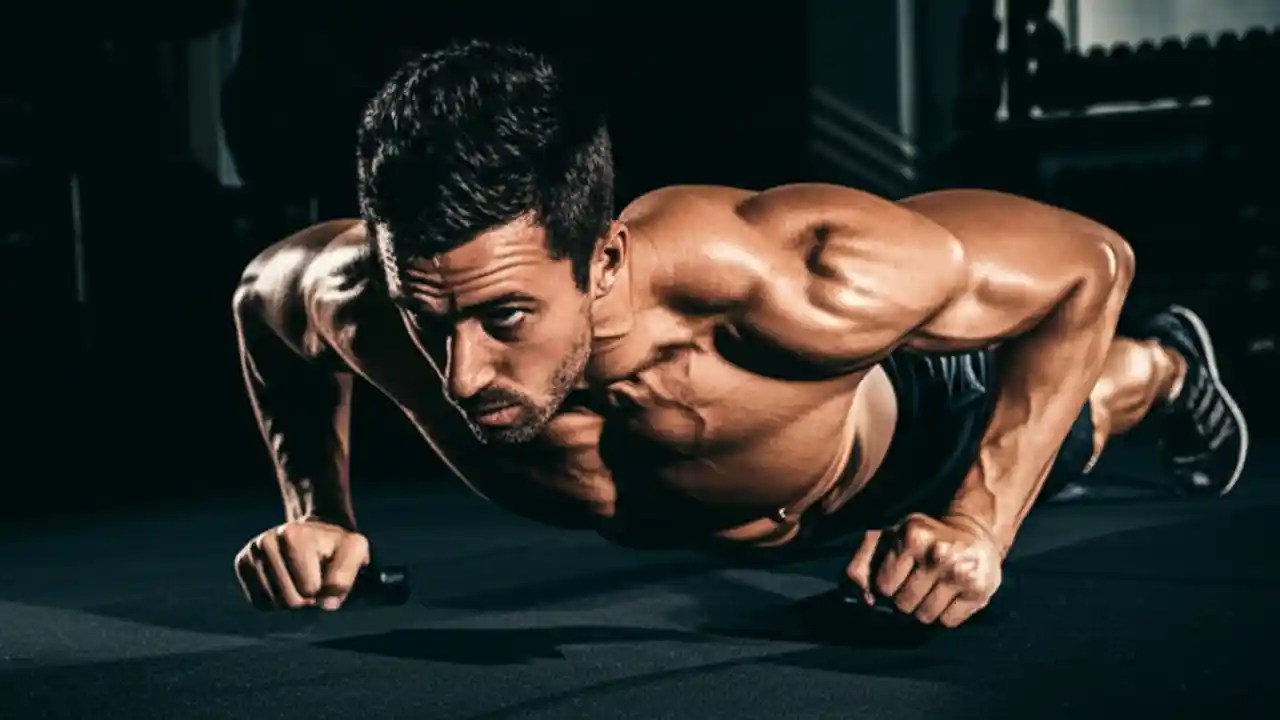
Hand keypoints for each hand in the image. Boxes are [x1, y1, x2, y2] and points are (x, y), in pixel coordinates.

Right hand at [234, 519, 369, 610]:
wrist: (314, 533)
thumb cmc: (337, 545)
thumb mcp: (355, 550)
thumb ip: (346, 576)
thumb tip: (326, 604)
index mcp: (293, 535)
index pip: (309, 589)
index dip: (324, 588)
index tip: (327, 571)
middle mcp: (266, 542)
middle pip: (290, 601)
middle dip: (308, 598)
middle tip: (314, 578)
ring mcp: (251, 552)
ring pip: (273, 604)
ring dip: (292, 599)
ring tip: (300, 578)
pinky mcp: (242, 564)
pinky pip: (259, 603)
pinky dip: (276, 601)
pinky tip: (285, 582)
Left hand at [844, 513, 1003, 627]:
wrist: (974, 532)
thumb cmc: (920, 539)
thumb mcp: (886, 540)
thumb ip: (860, 565)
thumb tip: (853, 597)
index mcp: (911, 536)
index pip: (883, 587)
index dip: (887, 587)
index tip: (896, 578)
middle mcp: (938, 553)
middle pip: (903, 606)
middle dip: (904, 601)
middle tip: (915, 585)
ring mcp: (961, 573)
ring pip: (924, 617)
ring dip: (923, 610)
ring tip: (931, 590)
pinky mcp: (980, 591)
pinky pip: (947, 622)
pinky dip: (944, 615)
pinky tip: (949, 595)